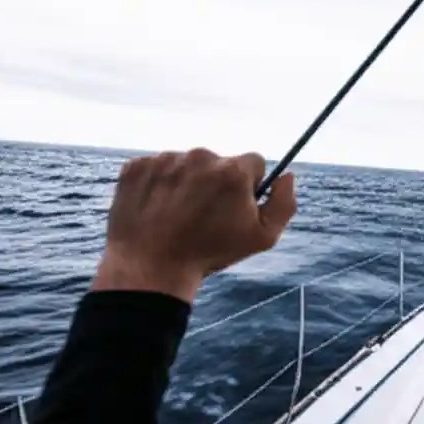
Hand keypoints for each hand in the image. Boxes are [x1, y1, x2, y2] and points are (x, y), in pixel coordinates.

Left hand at [92, 149, 296, 302]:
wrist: (150, 268)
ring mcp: (165, 159)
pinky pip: (156, 168)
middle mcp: (200, 156)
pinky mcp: (137, 166)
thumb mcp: (262, 238)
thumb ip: (284, 204)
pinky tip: (157, 210)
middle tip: (203, 216)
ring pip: (186, 164)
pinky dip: (158, 185)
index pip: (253, 162)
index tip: (235, 206)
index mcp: (233, 170)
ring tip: (177, 216)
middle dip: (216, 183)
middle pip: (218, 162)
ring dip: (187, 183)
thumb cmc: (210, 253)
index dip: (248, 186)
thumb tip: (287, 176)